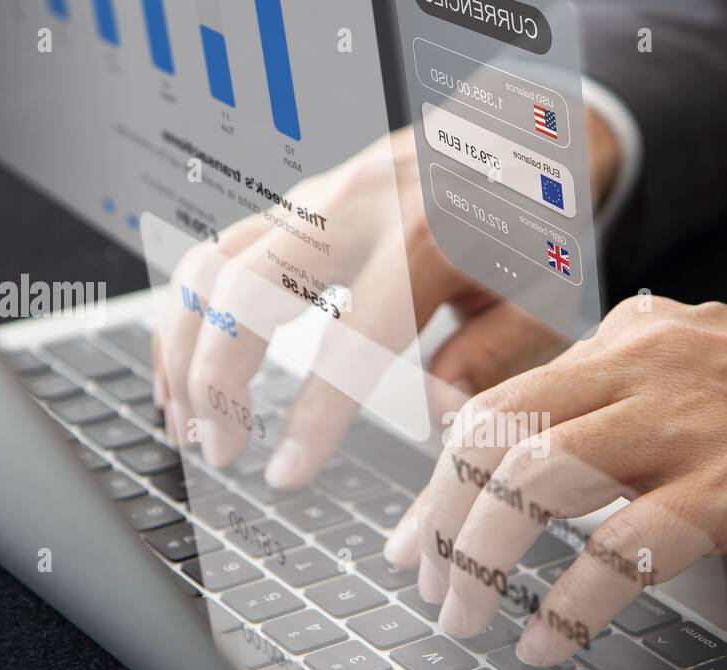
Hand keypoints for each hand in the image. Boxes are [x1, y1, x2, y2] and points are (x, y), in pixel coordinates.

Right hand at [153, 113, 619, 486]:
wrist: (521, 136)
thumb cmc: (537, 223)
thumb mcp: (543, 295)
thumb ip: (491, 359)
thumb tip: (438, 419)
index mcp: (423, 241)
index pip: (348, 344)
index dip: (310, 418)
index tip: (284, 475)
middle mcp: (356, 211)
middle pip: (246, 292)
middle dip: (216, 379)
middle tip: (219, 451)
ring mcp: (316, 198)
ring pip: (211, 264)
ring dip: (183, 347)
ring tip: (186, 421)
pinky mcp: (298, 201)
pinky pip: (216, 250)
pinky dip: (187, 312)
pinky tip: (184, 368)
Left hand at [385, 297, 726, 665]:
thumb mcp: (711, 371)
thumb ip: (630, 394)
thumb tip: (548, 445)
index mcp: (635, 338)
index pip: (502, 402)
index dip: (442, 480)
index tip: (419, 538)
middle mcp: (648, 366)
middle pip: (494, 433)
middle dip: (443, 520)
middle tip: (431, 585)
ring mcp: (691, 424)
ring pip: (536, 478)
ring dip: (484, 557)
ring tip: (471, 617)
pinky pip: (622, 550)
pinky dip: (570, 603)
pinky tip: (549, 639)